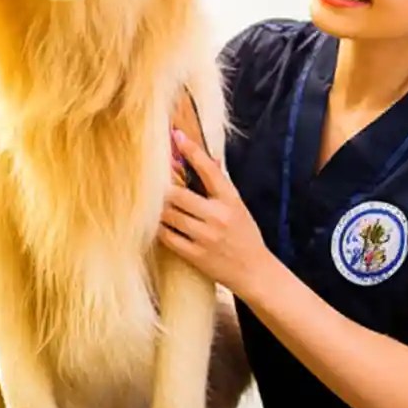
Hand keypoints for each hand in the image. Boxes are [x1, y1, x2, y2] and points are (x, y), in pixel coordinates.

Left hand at [159, 128, 276, 298]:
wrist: (255, 272)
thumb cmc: (245, 235)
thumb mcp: (238, 207)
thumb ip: (220, 184)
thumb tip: (208, 158)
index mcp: (230, 200)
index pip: (209, 170)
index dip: (192, 151)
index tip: (177, 136)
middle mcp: (218, 216)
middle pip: (178, 194)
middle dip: (163, 187)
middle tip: (152, 181)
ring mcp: (205, 237)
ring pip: (169, 215)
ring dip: (158, 208)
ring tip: (152, 203)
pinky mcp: (194, 255)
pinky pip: (167, 237)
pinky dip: (159, 228)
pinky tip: (157, 223)